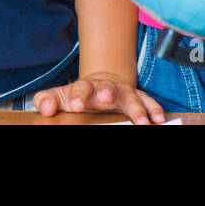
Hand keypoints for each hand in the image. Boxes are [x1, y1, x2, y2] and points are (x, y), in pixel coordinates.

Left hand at [32, 72, 166, 123]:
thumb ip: (47, 100)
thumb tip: (45, 108)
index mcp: (86, 87)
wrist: (101, 83)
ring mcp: (124, 92)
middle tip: (106, 98)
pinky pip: (148, 101)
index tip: (75, 105)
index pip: (81, 89)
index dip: (78, 96)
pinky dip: (155, 109)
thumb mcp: (61, 96)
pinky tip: (159, 119)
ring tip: (142, 121)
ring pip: (132, 97)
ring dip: (138, 108)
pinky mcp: (137, 97)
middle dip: (108, 92)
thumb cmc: (79, 95)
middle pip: (108, 88)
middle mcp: (107, 87)